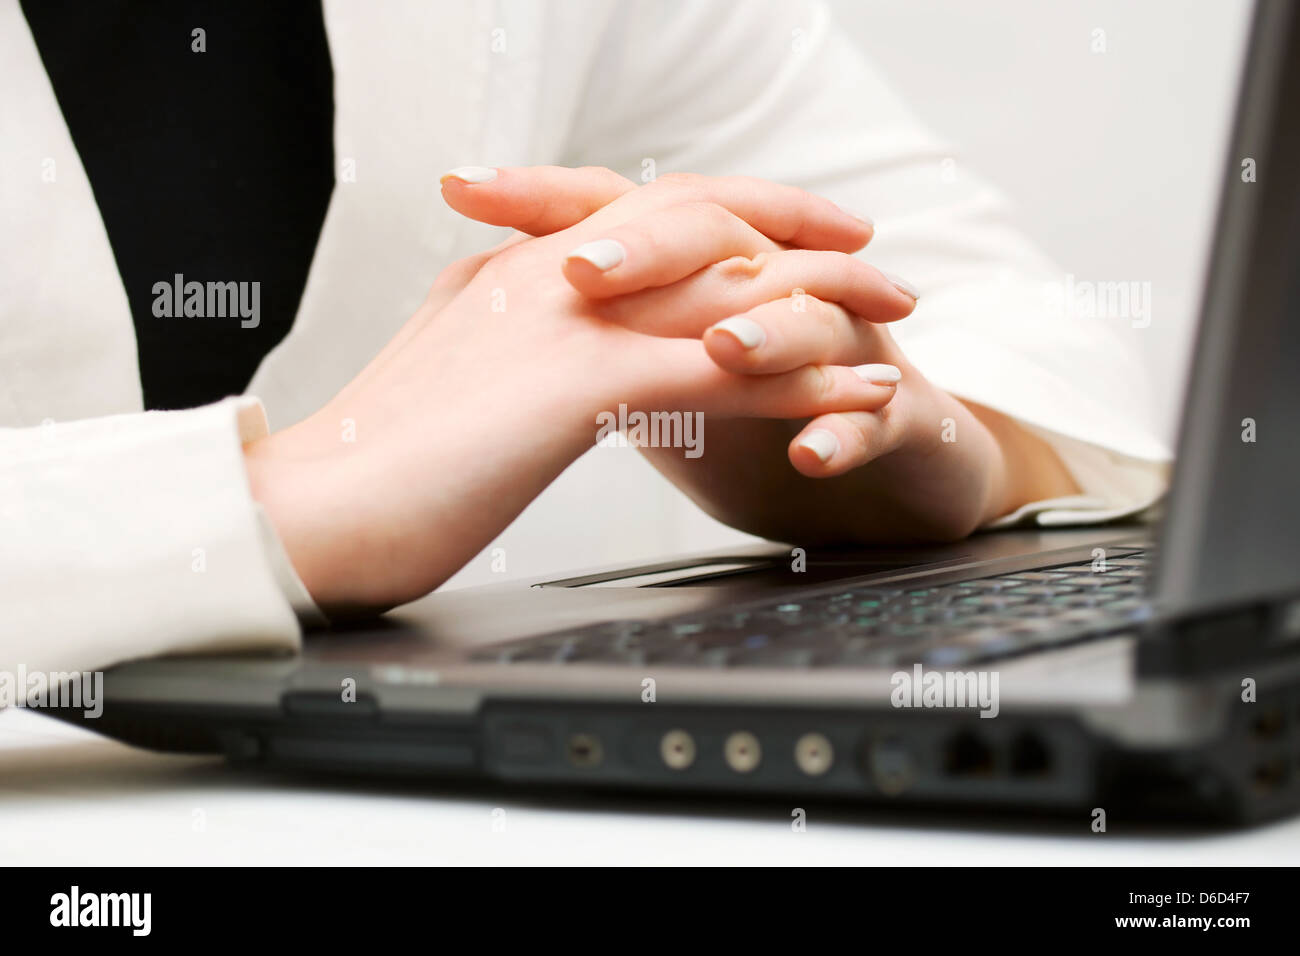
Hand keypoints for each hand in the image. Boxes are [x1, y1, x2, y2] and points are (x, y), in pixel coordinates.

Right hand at [244, 169, 894, 611]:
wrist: (304, 513)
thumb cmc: (364, 469)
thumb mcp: (445, 377)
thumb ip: (498, 343)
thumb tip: (535, 348)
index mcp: (514, 271)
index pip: (643, 214)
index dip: (726, 217)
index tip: (785, 232)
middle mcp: (546, 276)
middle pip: (700, 224)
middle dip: (796, 234)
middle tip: (869, 255)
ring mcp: (563, 322)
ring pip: (724, 288)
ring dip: (821, 300)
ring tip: (892, 315)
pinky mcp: (577, 386)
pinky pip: (720, 371)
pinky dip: (798, 378)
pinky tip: (853, 392)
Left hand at [445, 167, 1080, 544]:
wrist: (877, 458)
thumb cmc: (752, 408)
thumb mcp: (654, 370)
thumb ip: (586, 334)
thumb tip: (472, 303)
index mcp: (703, 274)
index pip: (624, 213)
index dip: (546, 198)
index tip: (463, 190)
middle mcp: (773, 289)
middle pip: (720, 244)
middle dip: (651, 252)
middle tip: (582, 274)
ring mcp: (840, 347)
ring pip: (811, 317)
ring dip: (767, 329)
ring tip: (718, 348)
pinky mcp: (893, 413)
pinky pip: (876, 418)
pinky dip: (843, 431)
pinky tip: (809, 453)